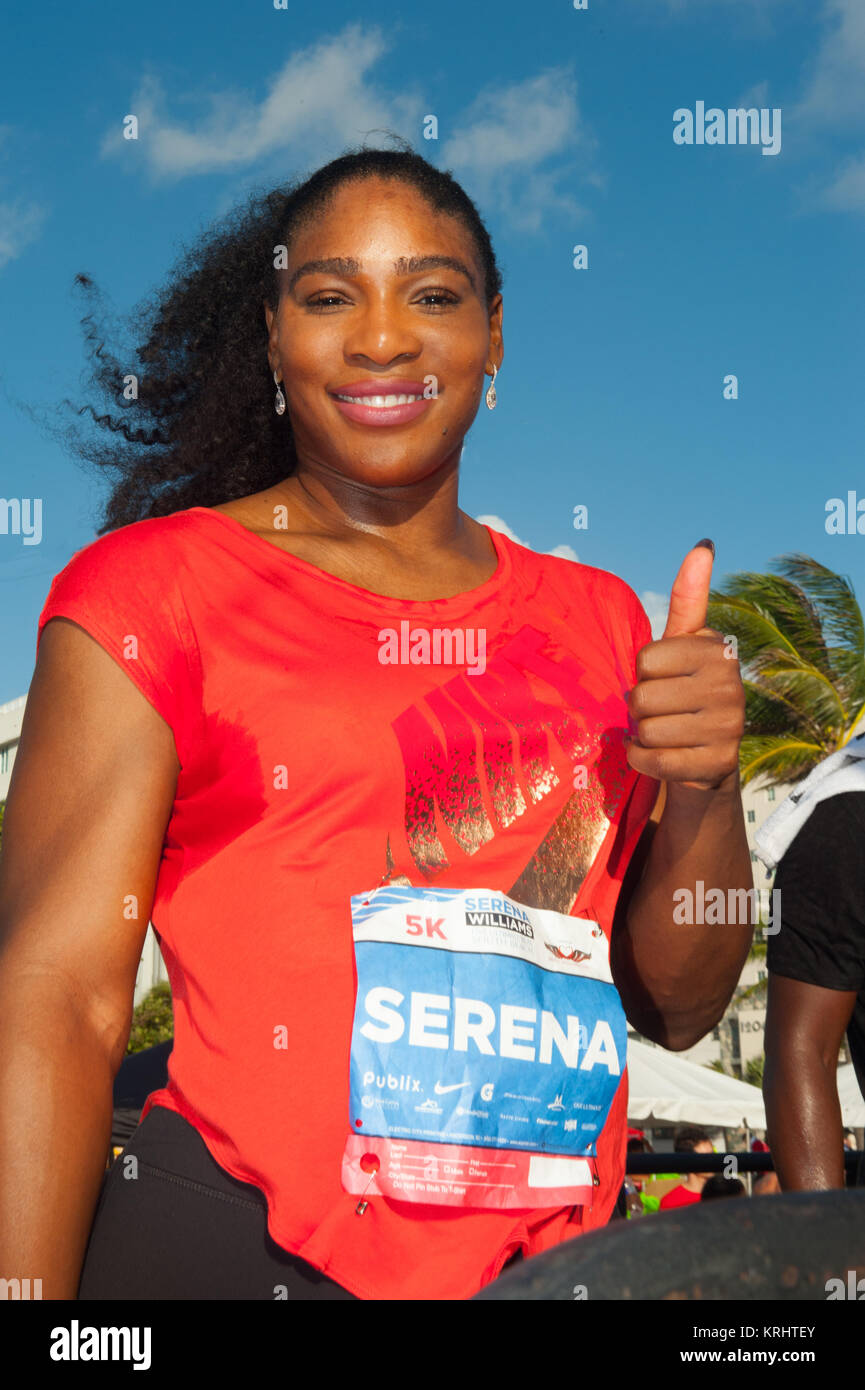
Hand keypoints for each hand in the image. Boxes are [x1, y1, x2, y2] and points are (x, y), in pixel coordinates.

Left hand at [624, 541, 744, 791]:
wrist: (705, 759)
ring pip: (647, 730)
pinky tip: (655, 753)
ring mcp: (728, 728)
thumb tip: (704, 546)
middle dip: (639, 708)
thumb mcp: (683, 645)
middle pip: (642, 697)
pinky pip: (652, 760)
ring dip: (642, 735)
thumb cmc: (684, 690)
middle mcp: (731, 686)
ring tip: (664, 731)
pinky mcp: (716, 765)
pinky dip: (641, 759)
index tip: (664, 678)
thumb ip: (687, 598)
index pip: (646, 660)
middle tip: (661, 710)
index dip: (643, 673)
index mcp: (719, 651)